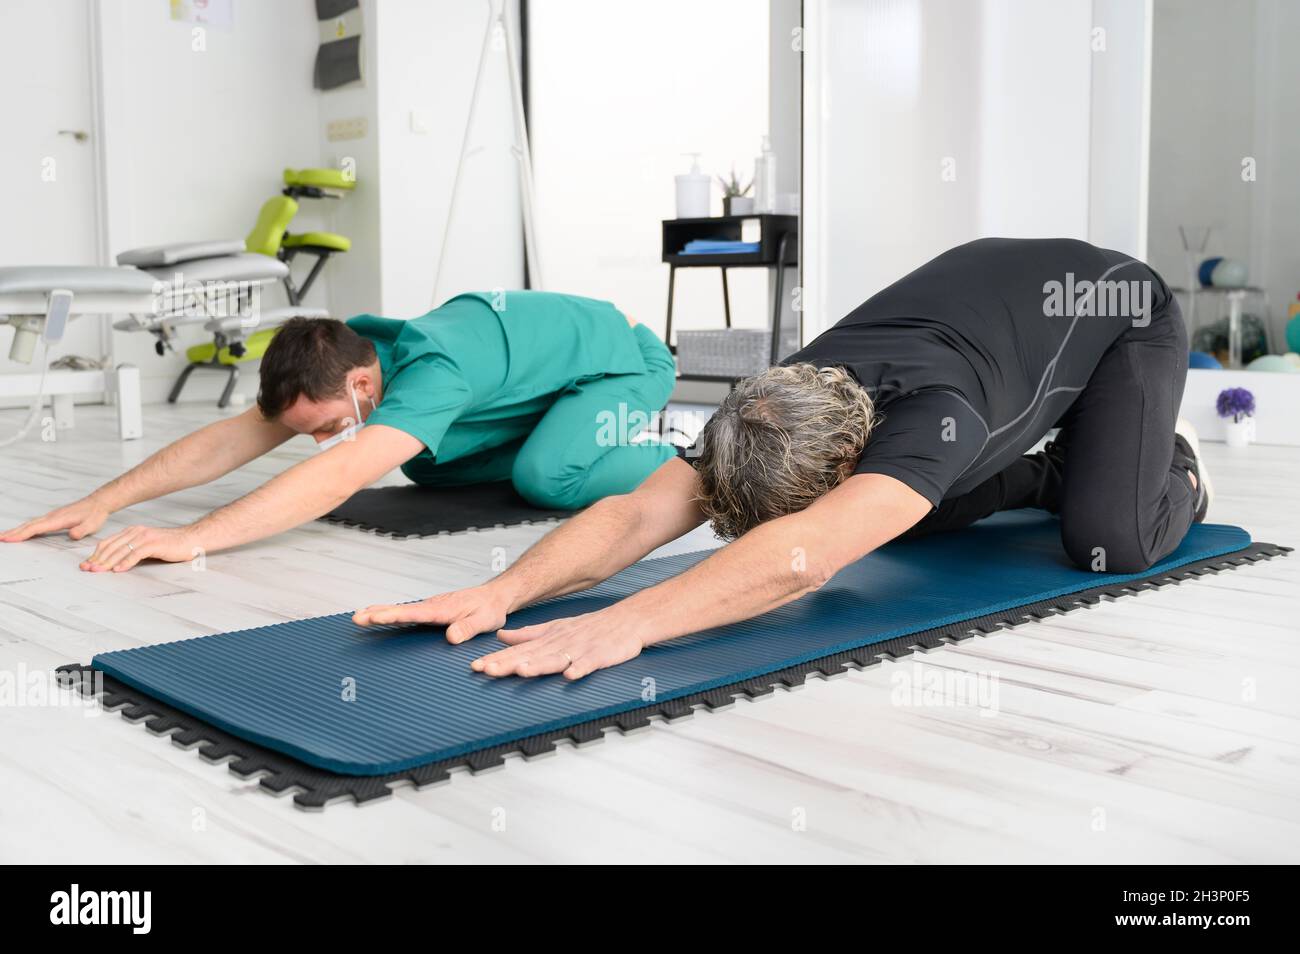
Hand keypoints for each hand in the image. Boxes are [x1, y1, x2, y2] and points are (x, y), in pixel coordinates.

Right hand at [1, 497, 109, 542]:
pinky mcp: (54, 517)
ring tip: (5, 536)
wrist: (98, 502)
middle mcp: (52, 516)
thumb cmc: (95, 514)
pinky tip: (22, 532)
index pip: (36, 528)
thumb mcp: (91, 524)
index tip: (8, 539)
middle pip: (28, 525)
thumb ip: (81, 530)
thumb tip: (72, 535)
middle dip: (13, 532)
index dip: (21, 534)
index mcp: (58, 519)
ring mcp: (52, 516)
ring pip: (31, 523)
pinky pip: (36, 523)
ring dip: (17, 530)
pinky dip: (26, 528)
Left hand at [80, 525, 199, 572]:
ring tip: (99, 571)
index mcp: (132, 532)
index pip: (108, 543)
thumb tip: (113, 564)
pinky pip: (135, 554)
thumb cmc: (169, 546)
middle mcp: (136, 532)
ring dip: (107, 562)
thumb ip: (131, 551)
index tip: (86, 565)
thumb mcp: (146, 546)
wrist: (190, 540)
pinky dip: (125, 563)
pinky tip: (118, 570)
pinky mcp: (154, 544)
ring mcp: (145, 537)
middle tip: (88, 570)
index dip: (95, 554)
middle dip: (97, 559)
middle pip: (111, 546)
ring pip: (120, 550)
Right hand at [352, 585, 509, 643]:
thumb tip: (451, 637)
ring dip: (380, 612)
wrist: (495, 597)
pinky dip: (392, 613)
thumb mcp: (484, 621)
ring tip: (359, 617)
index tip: (372, 616)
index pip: (412, 613)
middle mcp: (432, 606)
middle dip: (377, 613)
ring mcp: (431, 607)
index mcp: (441, 610)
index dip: (391, 615)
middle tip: (355, 618)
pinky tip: (382, 617)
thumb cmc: (490, 609)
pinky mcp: (432, 610)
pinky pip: (408, 612)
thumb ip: (468, 628)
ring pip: (402, 610)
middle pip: (400, 610)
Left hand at [471, 609, 648, 680]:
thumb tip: (501, 636)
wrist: (626, 621)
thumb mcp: (555, 628)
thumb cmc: (590, 627)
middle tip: (487, 670)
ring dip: (539, 665)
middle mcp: (560, 644)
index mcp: (548, 640)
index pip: (518, 651)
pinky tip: (571, 675)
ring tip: (521, 671)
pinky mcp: (600, 655)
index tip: (476, 666)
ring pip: (556, 659)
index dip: (497, 659)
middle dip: (509, 663)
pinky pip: (589, 663)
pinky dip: (580, 668)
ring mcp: (579, 649)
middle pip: (531, 656)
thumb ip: (528, 634)